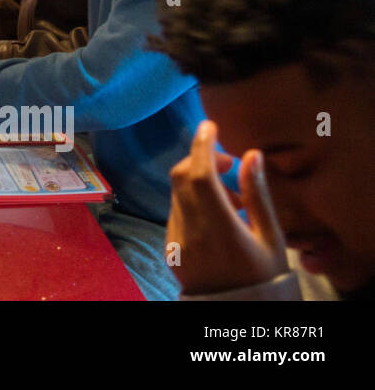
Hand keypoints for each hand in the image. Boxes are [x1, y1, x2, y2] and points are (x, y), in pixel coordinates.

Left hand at [166, 121, 287, 294]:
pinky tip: (216, 217)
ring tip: (232, 201)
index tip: (209, 125)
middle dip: (200, 160)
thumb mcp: (272, 238)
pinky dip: (191, 204)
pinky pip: (175, 213)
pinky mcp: (169, 249)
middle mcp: (190, 233)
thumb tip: (252, 154)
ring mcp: (175, 242)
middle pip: (181, 178)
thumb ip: (258, 195)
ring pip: (177, 195)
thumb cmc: (265, 277)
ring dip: (197, 184)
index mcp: (220, 229)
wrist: (238, 316)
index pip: (199, 175)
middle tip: (228, 162)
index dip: (201, 145)